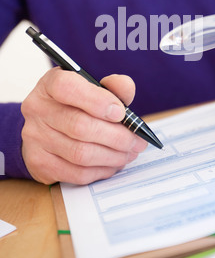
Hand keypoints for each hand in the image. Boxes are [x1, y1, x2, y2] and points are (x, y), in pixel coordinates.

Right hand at [21, 69, 146, 184]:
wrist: (45, 127)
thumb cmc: (74, 105)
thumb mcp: (91, 88)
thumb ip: (112, 86)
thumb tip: (126, 87)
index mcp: (50, 84)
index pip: (67, 87)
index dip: (97, 100)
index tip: (120, 112)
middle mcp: (37, 109)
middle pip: (80, 126)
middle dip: (117, 136)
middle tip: (137, 141)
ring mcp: (34, 138)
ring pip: (81, 153)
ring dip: (113, 156)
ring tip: (129, 153)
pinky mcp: (39, 164)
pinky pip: (77, 173)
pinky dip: (101, 171)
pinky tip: (113, 164)